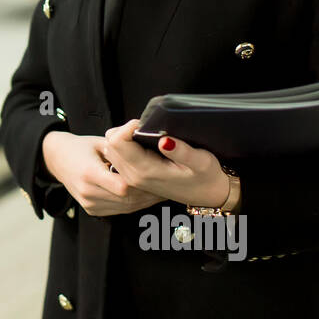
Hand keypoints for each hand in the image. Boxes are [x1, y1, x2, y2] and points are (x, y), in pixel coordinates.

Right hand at [41, 130, 164, 216]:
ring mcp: (89, 204)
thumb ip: (121, 144)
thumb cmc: (80, 147)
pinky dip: (134, 204)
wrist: (56, 160)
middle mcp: (88, 192)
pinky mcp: (92, 210)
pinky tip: (146, 195)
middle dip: (149, 193)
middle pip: (127, 199)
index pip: (123, 186)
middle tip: (167, 184)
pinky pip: (120, 210)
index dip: (142, 183)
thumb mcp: (100, 141)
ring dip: (145, 200)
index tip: (158, 175)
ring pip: (126, 207)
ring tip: (161, 190)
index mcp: (89, 173)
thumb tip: (143, 132)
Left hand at [101, 119, 229, 208]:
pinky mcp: (133, 177)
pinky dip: (123, 146)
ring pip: (111, 150)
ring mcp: (132, 178)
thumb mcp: (202, 161)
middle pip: (110, 144)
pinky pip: (117, 157)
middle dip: (122, 130)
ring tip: (143, 134)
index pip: (118, 142)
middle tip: (144, 127)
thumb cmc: (206, 177)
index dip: (128, 126)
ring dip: (121, 138)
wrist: (207, 195)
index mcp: (146, 171)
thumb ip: (182, 151)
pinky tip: (141, 144)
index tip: (145, 123)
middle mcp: (133, 176)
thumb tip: (165, 140)